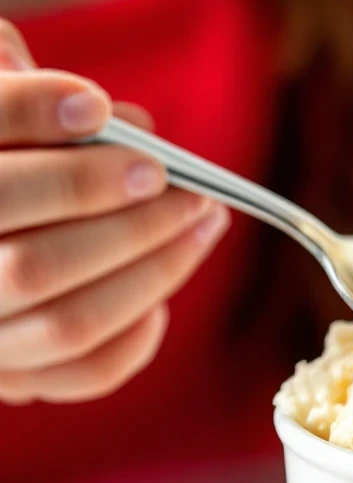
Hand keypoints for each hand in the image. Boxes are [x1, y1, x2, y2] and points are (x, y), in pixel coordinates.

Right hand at [0, 19, 229, 404]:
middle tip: (189, 190)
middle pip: (36, 264)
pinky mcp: (15, 377)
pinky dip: (137, 336)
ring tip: (204, 222)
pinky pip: (89, 371)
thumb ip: (45, 112)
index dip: (27, 115)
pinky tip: (161, 297)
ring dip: (156, 272)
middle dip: (128, 222)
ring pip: (73, 324)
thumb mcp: (6, 127)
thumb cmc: (7, 172)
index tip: (95, 105)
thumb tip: (135, 127)